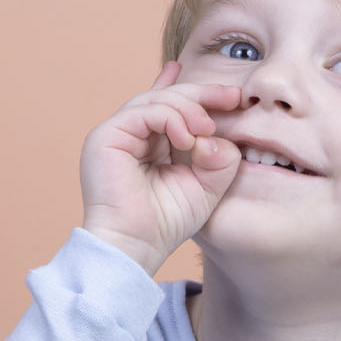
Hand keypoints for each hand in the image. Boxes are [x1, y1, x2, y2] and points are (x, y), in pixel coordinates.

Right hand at [79, 61, 243, 274]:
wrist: (136, 247)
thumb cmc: (167, 223)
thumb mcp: (206, 185)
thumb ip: (219, 156)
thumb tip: (212, 133)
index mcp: (150, 143)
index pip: (173, 107)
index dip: (201, 95)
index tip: (234, 96)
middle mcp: (131, 135)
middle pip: (167, 97)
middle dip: (202, 93)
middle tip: (232, 96)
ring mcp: (116, 133)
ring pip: (156, 100)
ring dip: (189, 109)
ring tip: (207, 128)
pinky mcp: (106, 136)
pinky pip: (144, 111)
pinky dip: (171, 118)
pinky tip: (188, 138)